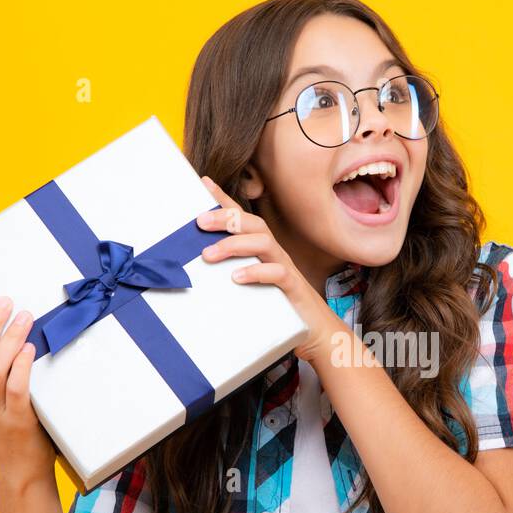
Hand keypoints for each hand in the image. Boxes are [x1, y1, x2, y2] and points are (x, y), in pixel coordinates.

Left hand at [195, 176, 343, 364]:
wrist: (314, 330)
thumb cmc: (278, 306)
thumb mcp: (250, 286)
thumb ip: (230, 273)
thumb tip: (198, 268)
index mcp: (262, 249)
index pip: (242, 217)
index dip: (223, 198)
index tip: (202, 182)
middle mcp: (273, 253)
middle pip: (252, 223)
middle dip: (225, 217)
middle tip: (199, 223)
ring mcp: (284, 267)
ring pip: (263, 242)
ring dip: (234, 244)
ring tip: (209, 254)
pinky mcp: (292, 288)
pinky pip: (277, 273)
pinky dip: (256, 272)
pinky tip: (237, 277)